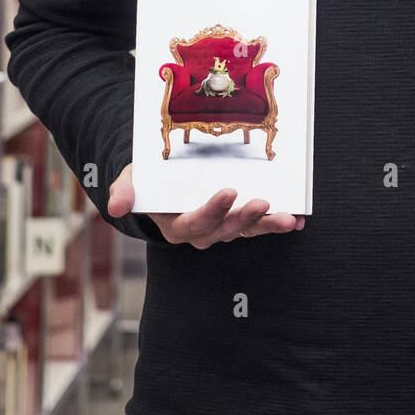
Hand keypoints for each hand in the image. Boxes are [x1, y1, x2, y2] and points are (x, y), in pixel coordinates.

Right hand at [107, 163, 304, 245]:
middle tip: (262, 202)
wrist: (164, 183)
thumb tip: (115, 206)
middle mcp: (203, 232)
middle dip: (245, 218)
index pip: (195, 223)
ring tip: (289, 219)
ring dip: (268, 225)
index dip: (211, 211)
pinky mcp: (240, 220)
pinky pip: (260, 224)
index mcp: (177, 225)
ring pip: (247, 230)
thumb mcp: (131, 182)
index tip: (228, 192)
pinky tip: (299, 219)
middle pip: (226, 229)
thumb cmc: (149, 182)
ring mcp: (224, 227)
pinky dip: (278, 223)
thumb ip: (125, 192)